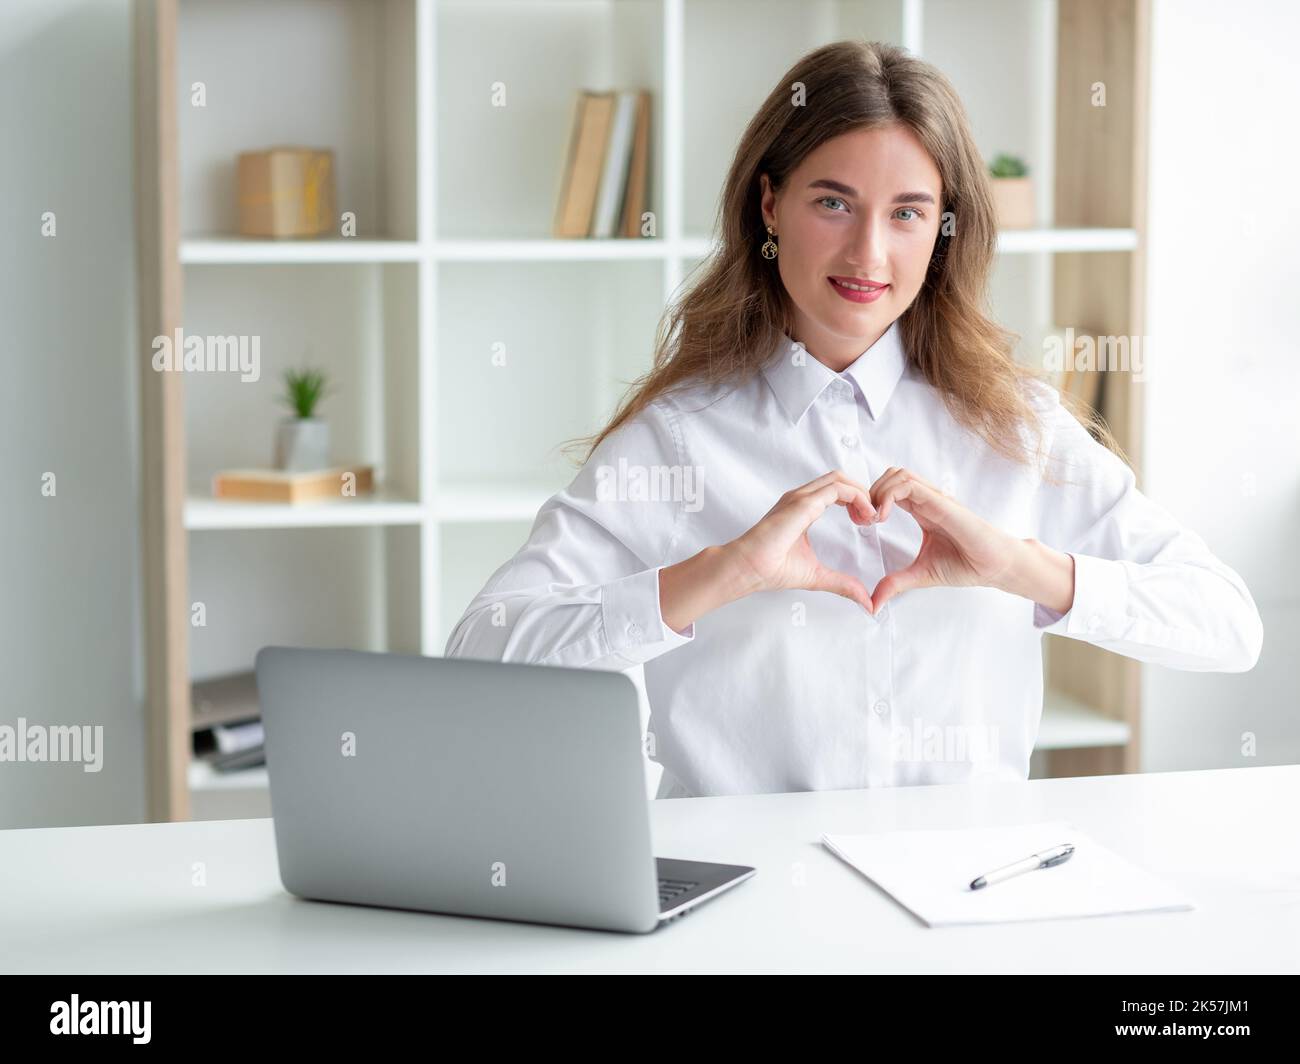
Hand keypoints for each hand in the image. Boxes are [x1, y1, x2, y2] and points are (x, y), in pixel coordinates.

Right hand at [724, 470, 877, 612]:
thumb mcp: (817, 576)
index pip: (835, 490)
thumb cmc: (770, 569)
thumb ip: (842, 583)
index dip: (856, 501)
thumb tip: (865, 601)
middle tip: (873, 517)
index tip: (866, 522)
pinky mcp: (802, 504)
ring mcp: (800, 498)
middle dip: (862, 493)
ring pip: (840, 478)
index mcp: (802, 509)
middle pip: (840, 478)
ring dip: (861, 493)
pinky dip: (856, 497)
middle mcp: (801, 498)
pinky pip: (837, 489)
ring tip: (870, 515)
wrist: (747, 569)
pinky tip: (864, 515)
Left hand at [865, 465, 1025, 610]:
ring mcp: (935, 499)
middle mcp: (928, 500)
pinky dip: (889, 495)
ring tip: (874, 518)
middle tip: (863, 519)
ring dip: (878, 491)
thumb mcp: (920, 574)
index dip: (870, 500)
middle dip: (870, 492)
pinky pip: (911, 486)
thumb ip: (895, 584)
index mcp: (922, 511)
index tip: (861, 523)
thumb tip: (873, 604)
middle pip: (891, 475)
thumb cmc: (966, 565)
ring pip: (899, 474)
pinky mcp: (942, 504)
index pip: (890, 489)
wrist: (995, 567)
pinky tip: (883, 517)